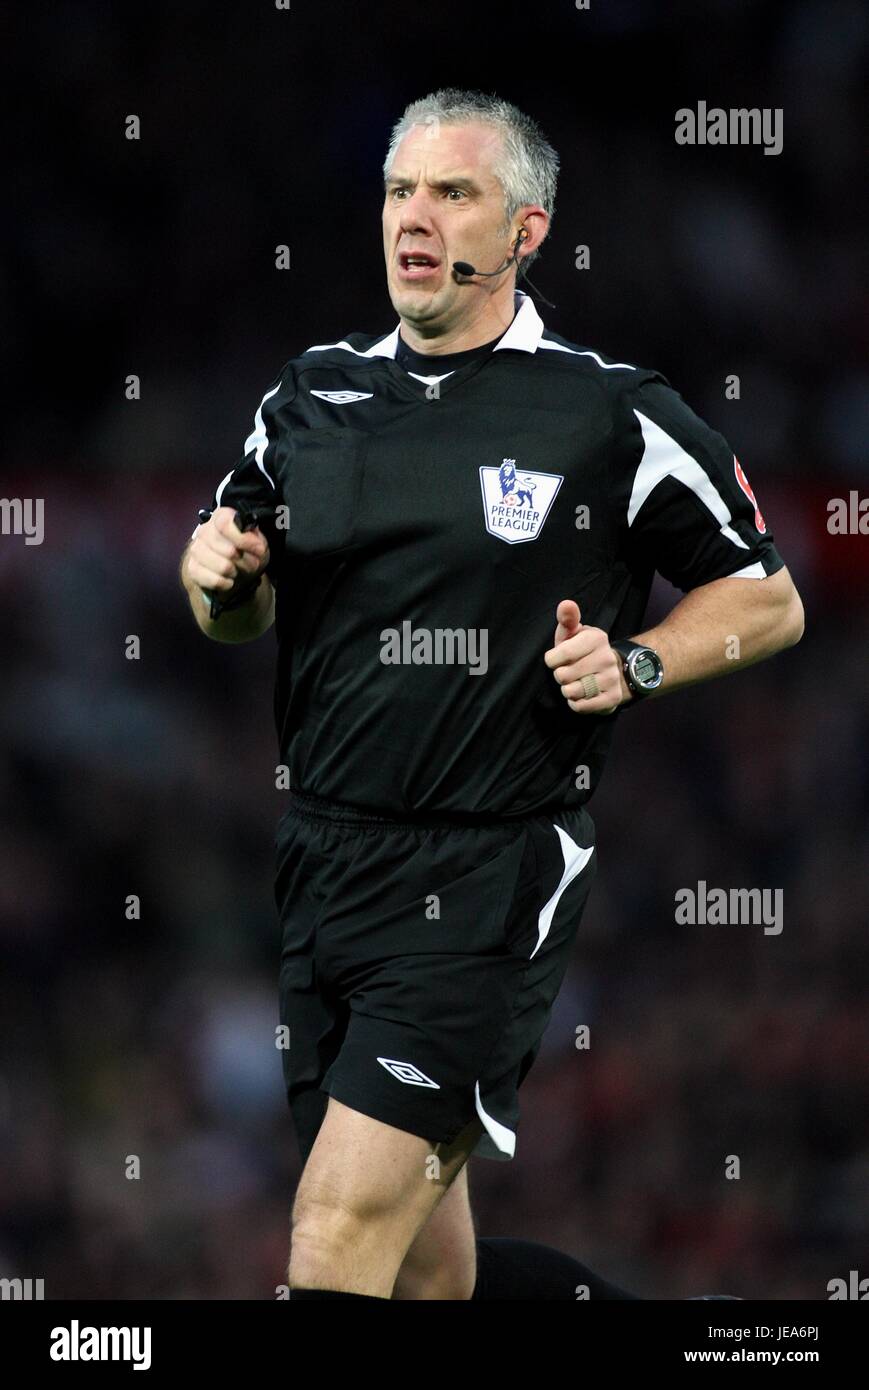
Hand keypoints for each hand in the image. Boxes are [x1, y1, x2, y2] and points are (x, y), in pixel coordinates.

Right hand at [184, 506, 269, 599]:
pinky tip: (228, 579)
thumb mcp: (257, 540)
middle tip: (251, 562)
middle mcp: (204, 531)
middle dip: (245, 560)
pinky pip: (214, 580)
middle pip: (229, 551)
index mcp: (220, 517)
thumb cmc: (245, 549)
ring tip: (238, 569)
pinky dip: (226, 583)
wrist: (235, 566)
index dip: (244, 539)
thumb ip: (255, 538)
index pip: (225, 524)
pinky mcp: (192, 568)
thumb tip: (256, 544)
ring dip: (235, 572)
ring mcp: (195, 549)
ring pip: (222, 567)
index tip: (258, 549)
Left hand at [543, 600, 630, 714]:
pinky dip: (575, 703)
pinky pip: (581, 706)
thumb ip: (568, 619)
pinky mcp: (613, 698)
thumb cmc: (585, 651)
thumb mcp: (575, 633)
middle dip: (560, 675)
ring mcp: (611, 679)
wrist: (616, 670)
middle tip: (569, 672)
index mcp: (596, 638)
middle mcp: (606, 657)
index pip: (558, 655)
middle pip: (562, 675)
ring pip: (571, 692)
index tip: (557, 659)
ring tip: (574, 683)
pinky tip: (580, 696)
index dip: (552, 660)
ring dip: (567, 690)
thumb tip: (566, 604)